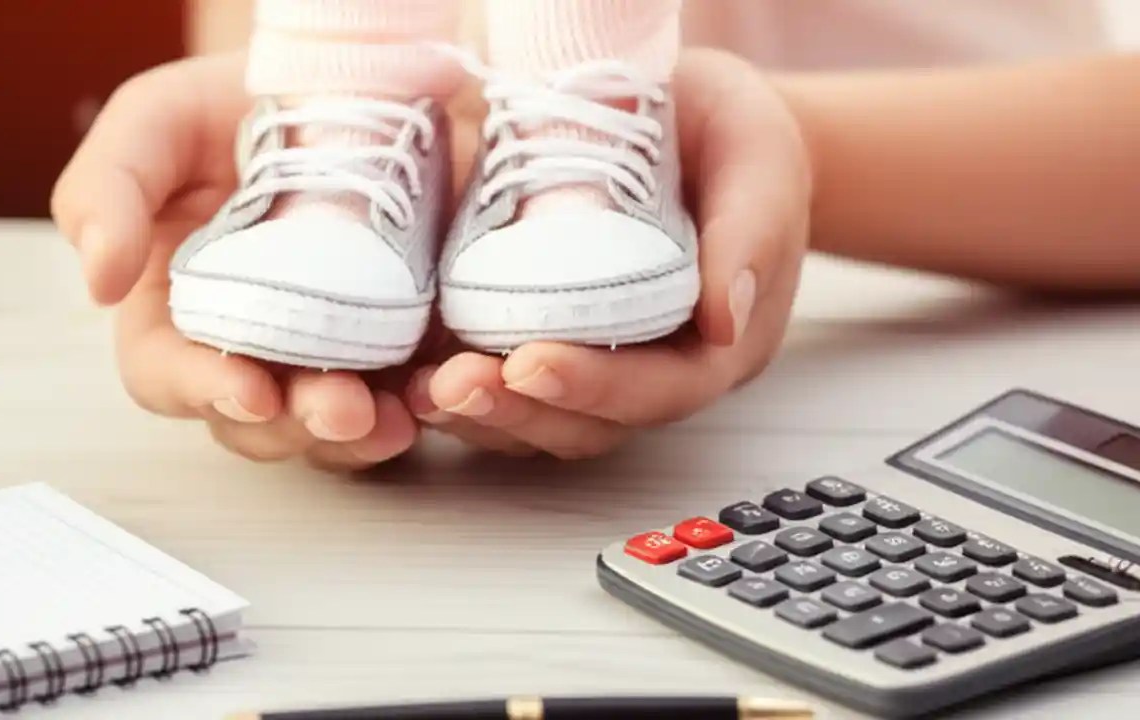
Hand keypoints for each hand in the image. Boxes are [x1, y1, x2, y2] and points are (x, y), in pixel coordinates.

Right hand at [51, 54, 420, 469]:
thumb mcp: (155, 122)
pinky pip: (405, 397)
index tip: (246, 390)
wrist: (338, 77)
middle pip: (257, 422)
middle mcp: (248, 346)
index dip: (202, 392)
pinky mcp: (396, 343)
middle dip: (297, 425)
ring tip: (392, 420)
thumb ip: (107, 191)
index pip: (169, 376)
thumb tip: (99, 282)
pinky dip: (421, 405)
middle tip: (339, 410)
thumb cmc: (231, 106)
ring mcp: (324, 353)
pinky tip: (436, 396)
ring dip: (359, 436)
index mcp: (174, 310)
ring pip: (330, 428)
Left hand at [405, 49, 812, 457]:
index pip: (658, 389)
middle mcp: (655, 369)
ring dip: (479, 413)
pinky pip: (506, 384)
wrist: (697, 121)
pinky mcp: (549, 336)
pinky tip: (411, 372)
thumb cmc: (735, 141)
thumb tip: (722, 316)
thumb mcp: (760, 160)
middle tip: (452, 385)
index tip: (530, 364)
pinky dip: (458, 387)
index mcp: (716, 344)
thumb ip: (751, 231)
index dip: (595, 387)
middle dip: (517, 412)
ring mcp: (599, 361)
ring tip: (421, 389)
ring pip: (539, 420)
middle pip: (588, 423)